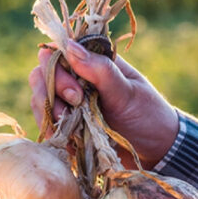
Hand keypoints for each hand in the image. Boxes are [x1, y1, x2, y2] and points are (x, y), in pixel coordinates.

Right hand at [28, 40, 178, 168]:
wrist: (157, 152)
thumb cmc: (148, 116)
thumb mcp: (127, 92)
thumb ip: (99, 70)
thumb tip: (69, 46)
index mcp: (93, 63)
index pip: (57, 54)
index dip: (56, 70)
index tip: (76, 92)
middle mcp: (76, 80)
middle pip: (40, 77)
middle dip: (51, 93)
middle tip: (76, 107)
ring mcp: (69, 105)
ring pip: (40, 101)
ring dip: (50, 113)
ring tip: (72, 128)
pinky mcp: (67, 127)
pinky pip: (46, 125)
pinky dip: (52, 131)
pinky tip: (69, 140)